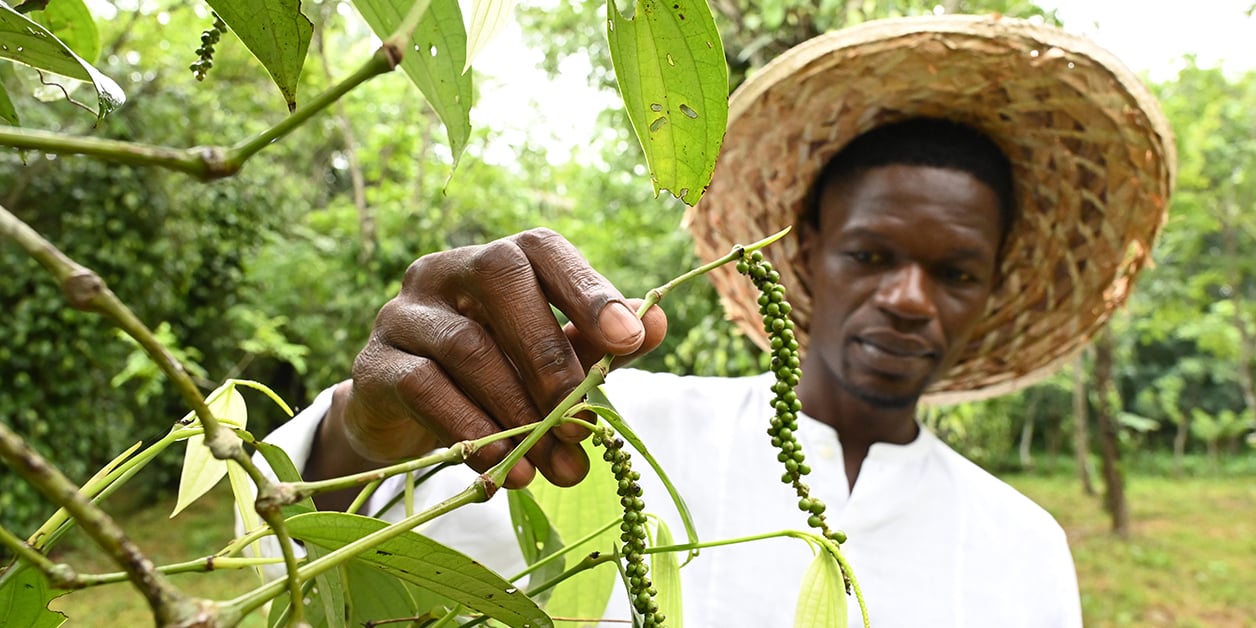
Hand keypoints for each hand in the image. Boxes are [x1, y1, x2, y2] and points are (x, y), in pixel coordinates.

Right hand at [319, 228, 666, 493]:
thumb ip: (601, 344)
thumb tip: (655, 324)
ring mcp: (404, 313)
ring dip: (517, 413)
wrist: (405, 419)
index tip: (629, 340)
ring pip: (467, 345)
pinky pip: (425, 389)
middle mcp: (446, 271)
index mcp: (499, 260)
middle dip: (550, 357)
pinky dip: (471, 431)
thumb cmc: (495, 377)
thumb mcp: (553, 360)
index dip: (588, 289)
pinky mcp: (376, 364)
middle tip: (582, 424)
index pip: (543, 250)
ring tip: (552, 468)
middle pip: (502, 283)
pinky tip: (502, 467)